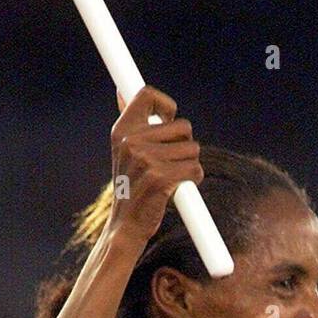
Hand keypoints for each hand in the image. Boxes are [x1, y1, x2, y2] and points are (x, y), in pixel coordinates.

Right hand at [108, 86, 202, 241]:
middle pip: (183, 125)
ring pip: (192, 149)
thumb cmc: (130, 188)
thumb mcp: (123, 151)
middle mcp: (132, 142)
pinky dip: (194, 178)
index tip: (168, 120)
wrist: (125, 226)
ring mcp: (146, 160)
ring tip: (173, 178)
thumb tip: (122, 91)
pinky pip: (195, 168)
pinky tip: (180, 188)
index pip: (147, 95)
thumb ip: (130, 122)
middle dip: (184, 144)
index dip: (166, 105)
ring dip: (190, 164)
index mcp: (122, 131)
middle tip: (171, 162)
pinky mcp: (161, 178)